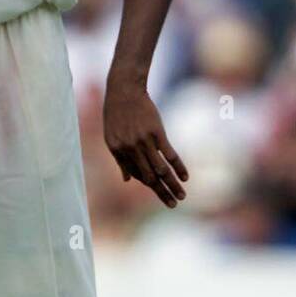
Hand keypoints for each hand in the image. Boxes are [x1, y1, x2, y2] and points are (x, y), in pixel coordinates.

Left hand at [103, 78, 187, 208]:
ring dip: (172, 185)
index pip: (137, 175)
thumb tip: (126, 180)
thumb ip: (120, 160)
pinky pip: (169, 154)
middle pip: (150, 177)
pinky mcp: (156, 133)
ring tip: (181, 197)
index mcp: (118, 152)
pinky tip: (185, 177)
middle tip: (173, 205)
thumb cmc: (116, 114)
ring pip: (161, 169)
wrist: (124, 91)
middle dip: (162, 193)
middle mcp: (131, 150)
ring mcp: (144, 142)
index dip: (149, 185)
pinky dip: (178, 167)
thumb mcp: (112, 138)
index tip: (161, 193)